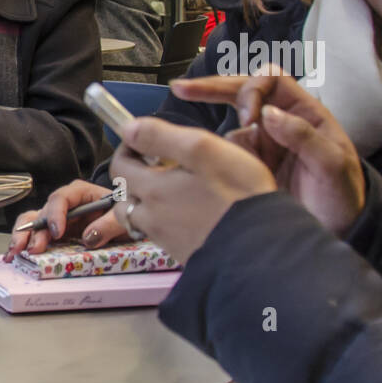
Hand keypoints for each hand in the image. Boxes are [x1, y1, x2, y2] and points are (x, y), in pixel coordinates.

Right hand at [4, 178, 120, 261]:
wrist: (130, 222)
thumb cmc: (127, 213)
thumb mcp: (125, 216)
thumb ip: (110, 224)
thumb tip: (88, 237)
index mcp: (81, 192)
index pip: (61, 198)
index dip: (56, 214)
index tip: (57, 233)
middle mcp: (66, 204)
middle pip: (43, 212)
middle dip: (33, 230)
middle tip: (30, 248)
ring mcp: (58, 219)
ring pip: (33, 223)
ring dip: (23, 237)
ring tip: (15, 252)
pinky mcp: (56, 234)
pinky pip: (36, 236)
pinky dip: (24, 244)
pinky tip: (14, 255)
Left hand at [111, 118, 275, 263]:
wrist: (262, 247)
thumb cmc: (238, 195)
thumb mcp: (203, 149)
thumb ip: (161, 135)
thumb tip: (128, 129)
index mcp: (153, 190)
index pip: (119, 166)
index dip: (127, 147)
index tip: (143, 139)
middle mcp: (152, 219)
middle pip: (125, 196)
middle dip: (135, 176)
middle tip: (158, 164)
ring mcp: (168, 240)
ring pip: (142, 217)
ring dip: (149, 201)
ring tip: (175, 189)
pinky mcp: (184, 254)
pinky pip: (164, 234)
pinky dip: (167, 220)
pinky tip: (192, 212)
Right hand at [170, 71, 365, 236]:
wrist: (340, 231)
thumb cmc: (344, 193)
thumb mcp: (332, 164)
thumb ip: (303, 136)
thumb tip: (268, 113)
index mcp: (303, 112)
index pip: (271, 79)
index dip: (253, 88)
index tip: (249, 116)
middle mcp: (280, 123)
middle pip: (240, 92)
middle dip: (210, 89)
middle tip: (181, 89)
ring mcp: (264, 146)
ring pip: (230, 128)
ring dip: (219, 139)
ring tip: (223, 165)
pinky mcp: (252, 168)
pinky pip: (228, 156)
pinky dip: (217, 160)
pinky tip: (214, 175)